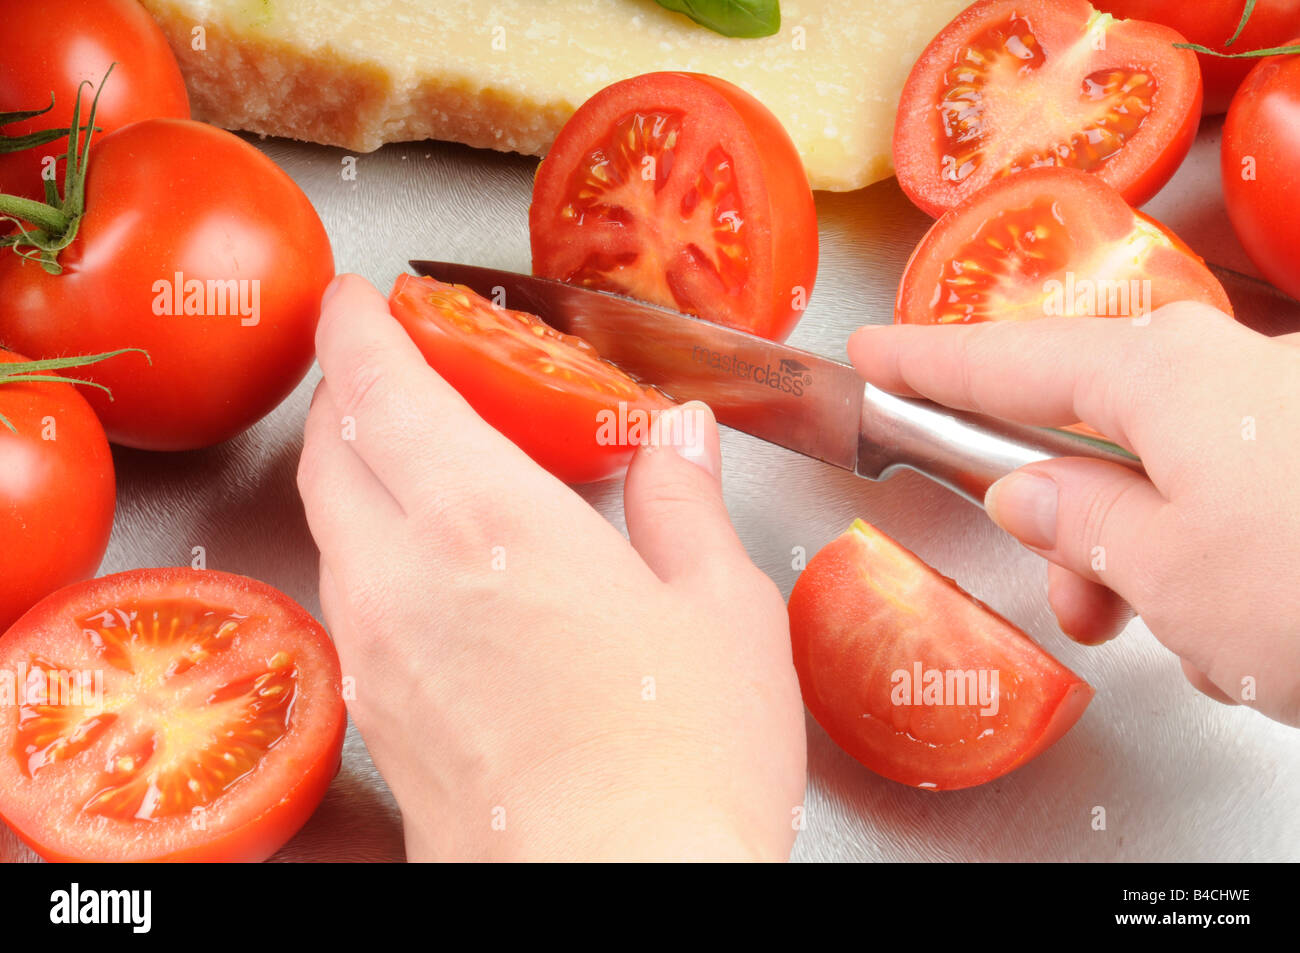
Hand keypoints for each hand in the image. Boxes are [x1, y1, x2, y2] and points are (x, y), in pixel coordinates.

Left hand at [297, 275, 805, 860]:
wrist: (614, 900)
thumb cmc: (679, 761)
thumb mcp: (719, 610)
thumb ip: (685, 506)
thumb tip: (683, 441)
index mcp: (484, 521)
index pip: (381, 389)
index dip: (358, 329)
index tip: (355, 296)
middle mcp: (404, 577)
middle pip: (332, 452)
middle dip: (348, 392)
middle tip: (387, 366)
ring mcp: (381, 654)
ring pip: (333, 527)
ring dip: (356, 472)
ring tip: (415, 459)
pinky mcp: (383, 719)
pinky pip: (355, 599)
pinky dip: (375, 550)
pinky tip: (438, 571)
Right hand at [848, 303, 1299, 726]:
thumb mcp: (1168, 572)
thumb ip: (1083, 524)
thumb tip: (1030, 496)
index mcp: (1173, 376)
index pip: (1012, 362)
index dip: (930, 365)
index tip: (875, 354)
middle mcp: (1239, 369)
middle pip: (1103, 430)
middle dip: (1077, 526)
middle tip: (1071, 599)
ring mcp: (1294, 409)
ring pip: (1177, 477)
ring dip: (1157, 564)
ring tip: (1191, 645)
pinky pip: (1243, 497)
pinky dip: (1227, 564)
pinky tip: (1255, 636)